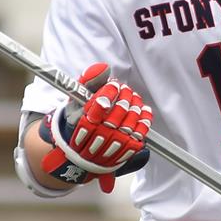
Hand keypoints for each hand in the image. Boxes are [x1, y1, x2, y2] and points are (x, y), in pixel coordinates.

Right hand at [39, 63, 152, 192]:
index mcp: (84, 123)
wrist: (82, 151)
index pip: (101, 103)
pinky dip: (144, 119)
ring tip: (132, 97)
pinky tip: (143, 109)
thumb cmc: (79, 120)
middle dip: (125, 95)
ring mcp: (115, 144)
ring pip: (131, 121)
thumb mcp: (76, 100)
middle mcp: (100, 135)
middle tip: (124, 90)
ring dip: (135, 105)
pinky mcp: (126, 150)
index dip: (111, 91)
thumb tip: (103, 68)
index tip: (114, 84)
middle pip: (119, 111)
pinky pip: (140, 133)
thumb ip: (88, 81)